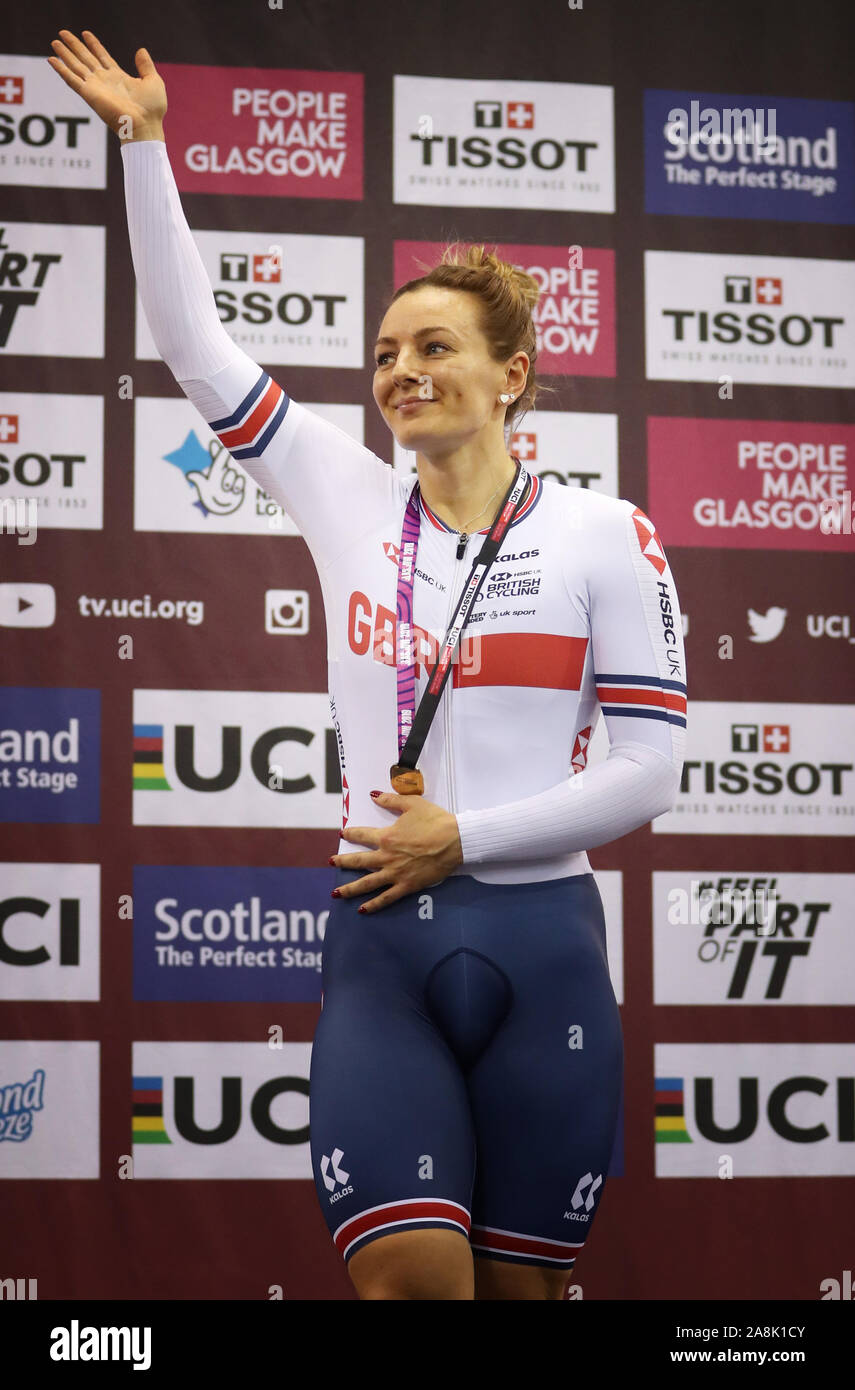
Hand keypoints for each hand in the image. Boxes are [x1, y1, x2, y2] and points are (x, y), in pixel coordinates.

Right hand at [48, 30, 165, 140]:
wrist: (146, 125)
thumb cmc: (152, 109)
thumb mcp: (153, 81)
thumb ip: (146, 65)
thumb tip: (141, 50)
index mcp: (118, 77)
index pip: (102, 56)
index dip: (94, 45)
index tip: (86, 34)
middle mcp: (104, 81)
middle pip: (86, 58)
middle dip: (75, 46)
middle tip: (63, 33)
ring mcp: (96, 87)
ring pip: (76, 66)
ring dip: (65, 54)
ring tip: (55, 42)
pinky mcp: (89, 94)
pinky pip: (72, 80)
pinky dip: (61, 70)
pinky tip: (52, 60)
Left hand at [331, 791, 463, 912]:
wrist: (455, 840)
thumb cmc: (435, 821)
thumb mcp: (412, 804)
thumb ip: (391, 800)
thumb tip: (373, 795)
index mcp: (386, 837)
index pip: (362, 835)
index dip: (351, 833)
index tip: (343, 833)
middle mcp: (386, 857)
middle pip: (358, 862)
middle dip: (342, 862)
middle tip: (332, 862)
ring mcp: (395, 873)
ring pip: (367, 883)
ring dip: (350, 889)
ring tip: (336, 894)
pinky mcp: (407, 886)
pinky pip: (386, 898)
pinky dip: (374, 905)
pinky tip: (362, 910)